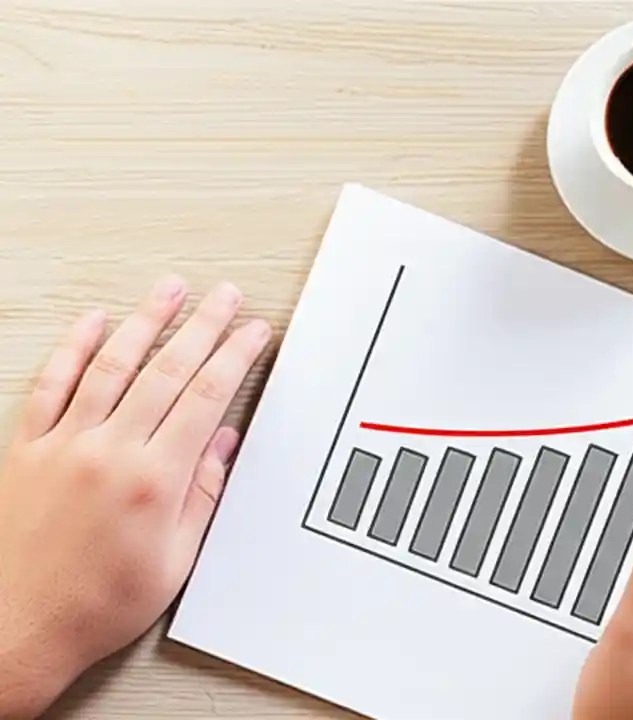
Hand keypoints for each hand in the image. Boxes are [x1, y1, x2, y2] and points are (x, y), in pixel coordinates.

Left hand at [0, 277, 269, 716]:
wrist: (15, 629)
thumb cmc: (94, 605)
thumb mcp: (175, 560)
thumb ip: (203, 494)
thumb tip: (222, 444)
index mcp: (153, 479)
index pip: (206, 397)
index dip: (235, 356)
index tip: (252, 333)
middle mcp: (108, 452)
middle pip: (166, 370)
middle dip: (202, 326)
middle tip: (224, 297)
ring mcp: (63, 445)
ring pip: (112, 365)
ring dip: (145, 321)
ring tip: (169, 290)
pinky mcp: (26, 450)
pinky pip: (52, 384)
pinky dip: (74, 348)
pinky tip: (92, 323)